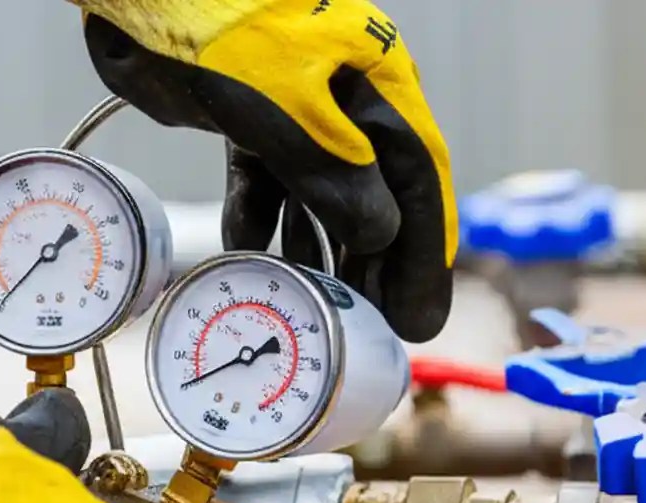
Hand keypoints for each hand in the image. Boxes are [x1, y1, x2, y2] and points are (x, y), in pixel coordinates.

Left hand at [77, 0, 457, 341]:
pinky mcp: (246, 120)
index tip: (420, 315)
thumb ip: (332, 175)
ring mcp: (294, 111)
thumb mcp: (284, 109)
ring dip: (321, 253)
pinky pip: (266, 183)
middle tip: (377, 331)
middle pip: (375, 194)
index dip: (423, 252)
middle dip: (376, 266)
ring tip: (324, 311)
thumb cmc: (222, 29)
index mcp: (375, 85)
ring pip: (321, 196)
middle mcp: (343, 101)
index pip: (417, 179)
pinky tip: (253, 260)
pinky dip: (260, 223)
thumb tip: (380, 235)